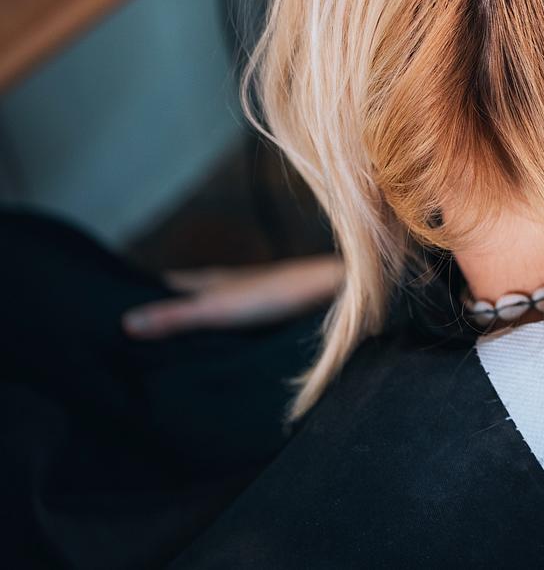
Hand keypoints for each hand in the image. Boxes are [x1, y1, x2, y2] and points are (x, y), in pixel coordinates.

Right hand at [122, 254, 342, 338]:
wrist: (337, 292)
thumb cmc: (279, 294)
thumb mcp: (218, 309)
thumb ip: (176, 317)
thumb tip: (124, 324)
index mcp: (212, 281)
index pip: (167, 285)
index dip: (140, 294)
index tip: (110, 309)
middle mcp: (230, 288)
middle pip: (188, 301)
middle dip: (165, 316)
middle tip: (133, 342)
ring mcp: (252, 303)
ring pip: (214, 316)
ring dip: (195, 331)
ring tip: (169, 358)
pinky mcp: (272, 319)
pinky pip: (237, 331)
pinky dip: (222, 342)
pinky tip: (221, 359)